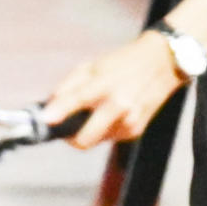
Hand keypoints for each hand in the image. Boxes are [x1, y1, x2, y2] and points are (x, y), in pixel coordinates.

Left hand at [42, 31, 183, 149]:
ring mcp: (129, 121)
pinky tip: (111, 113)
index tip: (43, 120)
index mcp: (104, 84)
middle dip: (70, 137)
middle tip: (64, 127)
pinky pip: (108, 138)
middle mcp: (118, 105)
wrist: (162, 63)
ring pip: (94, 141)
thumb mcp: (93, 66)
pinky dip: (103, 130)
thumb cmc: (122, 63)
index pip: (76, 101)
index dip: (56, 114)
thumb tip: (49, 108)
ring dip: (87, 132)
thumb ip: (68, 86)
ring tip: (95, 111)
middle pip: (84, 139)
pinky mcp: (136, 130)